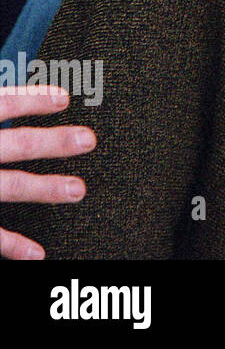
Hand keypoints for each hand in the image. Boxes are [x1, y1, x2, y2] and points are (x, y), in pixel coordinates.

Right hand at [0, 86, 95, 258]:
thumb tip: (12, 101)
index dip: (30, 100)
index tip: (64, 98)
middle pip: (14, 145)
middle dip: (53, 142)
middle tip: (88, 139)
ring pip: (7, 186)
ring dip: (44, 189)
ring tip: (78, 190)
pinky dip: (10, 245)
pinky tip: (36, 253)